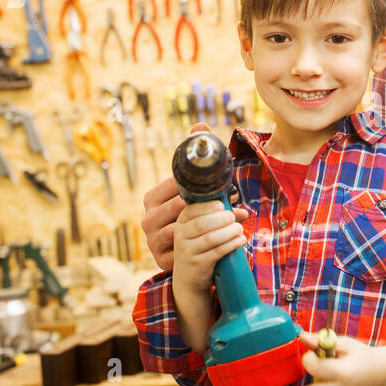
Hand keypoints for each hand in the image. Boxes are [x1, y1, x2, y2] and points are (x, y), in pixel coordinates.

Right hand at [143, 122, 248, 268]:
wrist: (182, 257)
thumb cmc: (187, 216)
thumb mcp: (187, 190)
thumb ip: (192, 159)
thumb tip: (200, 124)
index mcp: (151, 199)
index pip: (174, 186)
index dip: (200, 187)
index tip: (223, 187)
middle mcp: (148, 220)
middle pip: (180, 209)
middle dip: (210, 206)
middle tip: (234, 203)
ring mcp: (154, 242)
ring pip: (186, 231)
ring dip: (216, 227)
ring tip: (237, 221)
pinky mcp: (164, 261)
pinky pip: (191, 252)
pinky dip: (215, 246)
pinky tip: (232, 240)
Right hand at [173, 198, 249, 292]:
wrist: (188, 279)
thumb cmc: (199, 249)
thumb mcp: (202, 232)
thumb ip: (219, 219)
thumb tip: (243, 212)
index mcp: (181, 223)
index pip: (191, 210)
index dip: (207, 206)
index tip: (222, 206)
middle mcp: (181, 236)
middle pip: (202, 223)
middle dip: (221, 218)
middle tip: (233, 218)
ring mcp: (188, 251)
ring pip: (210, 238)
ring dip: (229, 231)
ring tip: (239, 229)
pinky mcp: (198, 264)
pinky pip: (217, 251)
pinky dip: (231, 244)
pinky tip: (240, 240)